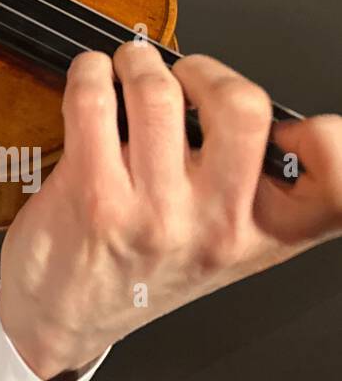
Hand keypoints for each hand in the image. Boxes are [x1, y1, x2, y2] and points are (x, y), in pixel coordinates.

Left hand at [0, 43, 341, 380]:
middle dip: (205, 70)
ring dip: (137, 64)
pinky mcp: (92, 194)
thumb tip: (250, 107)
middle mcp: (216, 225)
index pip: (335, 189)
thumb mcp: (220, 246)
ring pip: (158, 94)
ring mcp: (154, 211)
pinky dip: (88, 74)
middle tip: (183, 75)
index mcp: (261, 233)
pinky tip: (90, 80)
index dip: (330, 142)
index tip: (293, 128)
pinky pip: (94, 102)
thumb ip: (251, 189)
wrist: (65, 316)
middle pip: (242, 108)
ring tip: (129, 70)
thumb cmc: (138, 270)